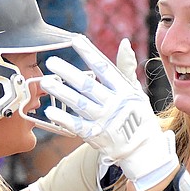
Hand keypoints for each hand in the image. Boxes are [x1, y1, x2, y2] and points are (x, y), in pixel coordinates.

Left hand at [41, 36, 178, 190]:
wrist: (144, 150)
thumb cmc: (138, 116)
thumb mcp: (136, 91)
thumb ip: (126, 68)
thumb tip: (123, 43)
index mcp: (123, 91)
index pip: (104, 68)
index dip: (89, 53)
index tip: (74, 40)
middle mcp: (114, 105)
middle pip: (88, 86)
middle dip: (68, 73)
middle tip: (51, 62)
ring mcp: (105, 121)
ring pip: (80, 104)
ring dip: (62, 92)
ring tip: (45, 82)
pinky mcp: (96, 137)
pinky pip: (77, 126)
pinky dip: (63, 119)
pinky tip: (49, 110)